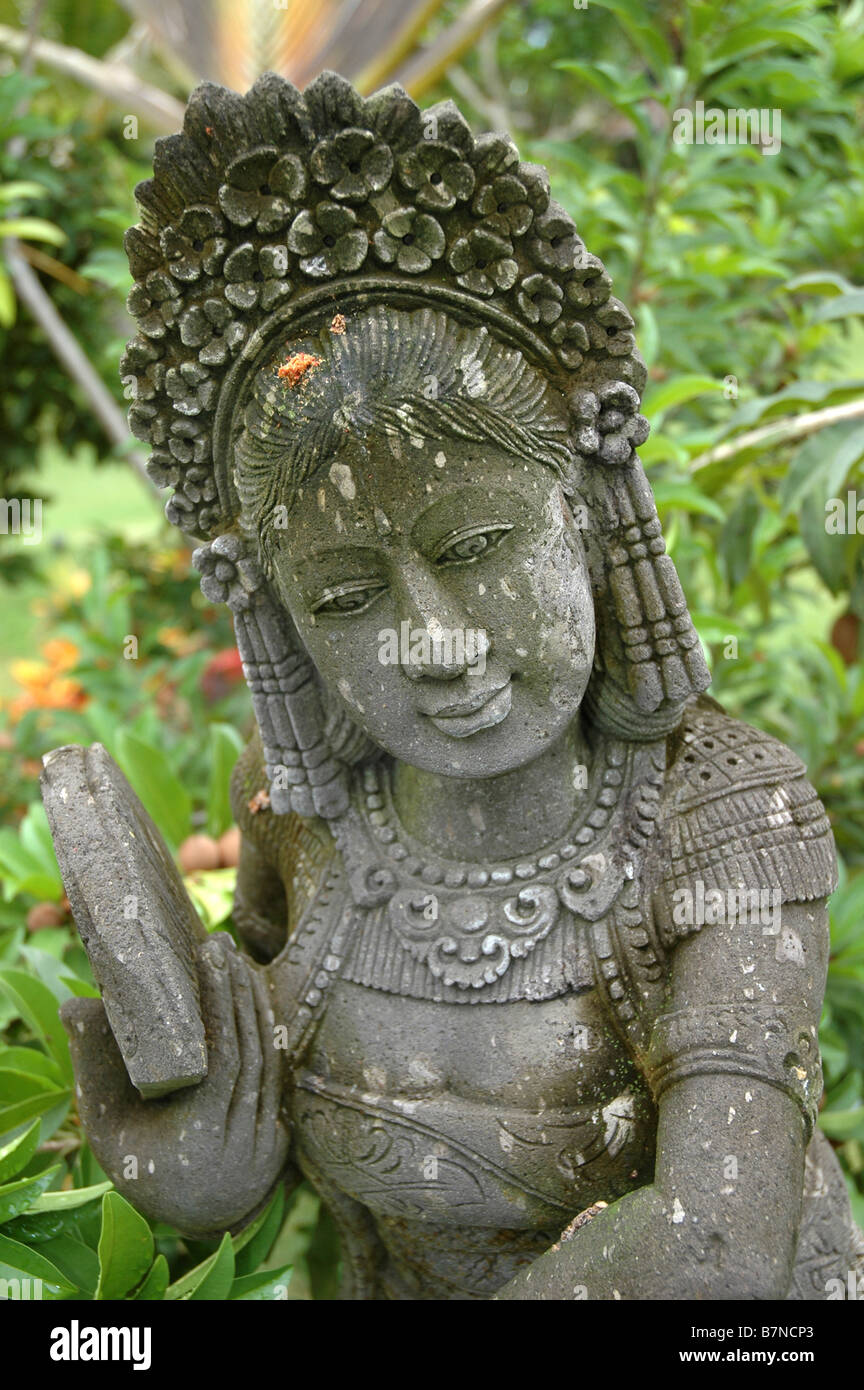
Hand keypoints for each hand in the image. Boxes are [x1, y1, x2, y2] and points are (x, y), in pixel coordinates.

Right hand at [62, 933, 290, 1236]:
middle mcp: (241, 1140)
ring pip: (268, 1061)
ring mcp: (267, 1141)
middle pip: (249, 1050)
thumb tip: (76, 1005)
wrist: (185, 1225)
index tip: (210, 956)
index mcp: (200, 1137)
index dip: (221, 1004)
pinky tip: (255, 1004)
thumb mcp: (107, 1125)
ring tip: (236, 964)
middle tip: (221, 945)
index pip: (223, 1057)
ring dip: (255, 1008)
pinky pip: (277, 1077)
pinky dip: (267, 1037)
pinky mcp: (282, 1138)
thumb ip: (94, 1065)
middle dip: (236, 991)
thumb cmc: (138, 1168)